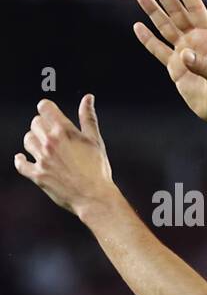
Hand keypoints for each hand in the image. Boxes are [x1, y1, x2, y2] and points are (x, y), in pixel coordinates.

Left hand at [14, 96, 117, 217]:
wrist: (94, 197)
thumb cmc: (98, 169)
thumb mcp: (96, 141)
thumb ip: (88, 118)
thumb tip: (88, 97)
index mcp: (64, 131)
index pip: (44, 107)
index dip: (47, 109)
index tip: (51, 115)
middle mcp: (49, 142)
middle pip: (35, 122)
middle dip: (43, 126)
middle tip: (53, 135)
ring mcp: (41, 159)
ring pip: (28, 140)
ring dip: (34, 141)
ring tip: (45, 148)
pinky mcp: (37, 175)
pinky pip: (21, 164)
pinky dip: (20, 160)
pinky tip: (23, 159)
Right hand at [133, 0, 206, 124]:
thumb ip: (203, 67)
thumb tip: (183, 55)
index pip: (197, 10)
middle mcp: (196, 42)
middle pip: (178, 14)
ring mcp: (185, 54)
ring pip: (166, 28)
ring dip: (154, 12)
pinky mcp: (175, 69)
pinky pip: (158, 50)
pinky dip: (148, 39)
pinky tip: (138, 26)